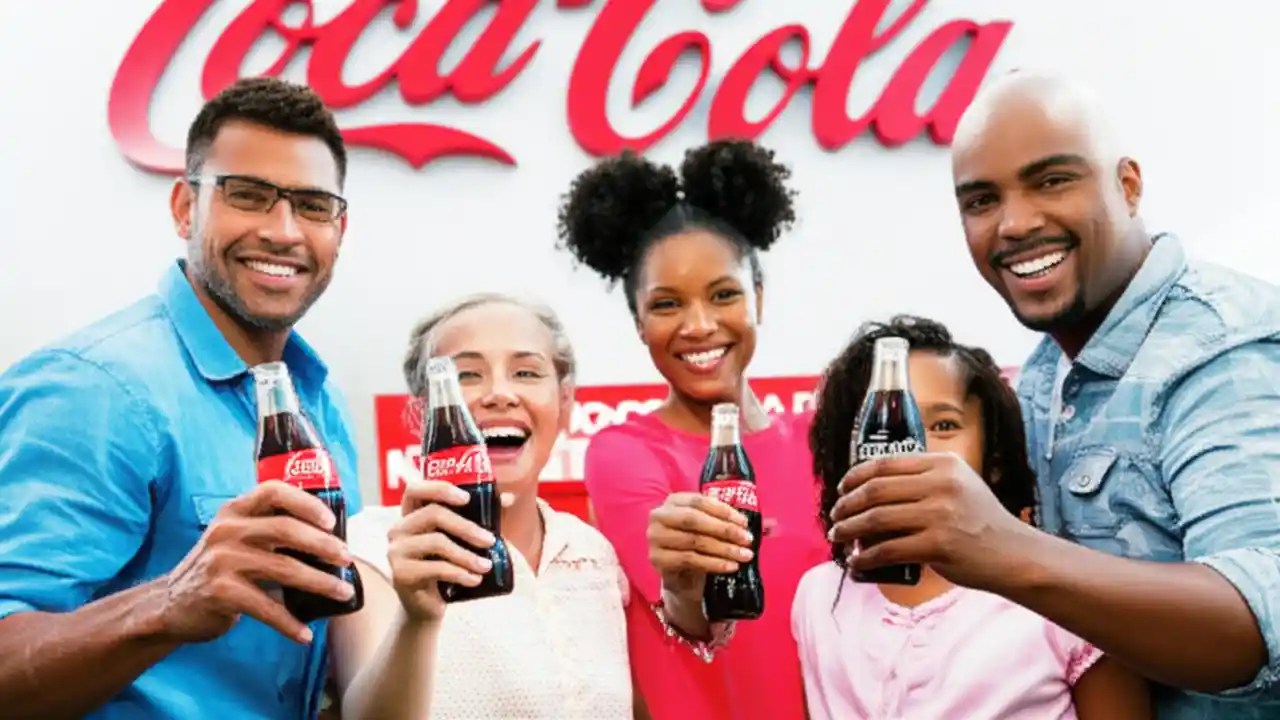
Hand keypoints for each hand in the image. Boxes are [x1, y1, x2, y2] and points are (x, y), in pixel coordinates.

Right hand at [160, 481, 355, 643]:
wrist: (170, 605)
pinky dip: (289, 623)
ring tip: (342, 593)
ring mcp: (222, 561)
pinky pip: (266, 608)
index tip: (332, 521)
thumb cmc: (219, 568)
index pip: (273, 491)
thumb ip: (271, 530)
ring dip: (319, 583)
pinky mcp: (220, 593)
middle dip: (323, 545)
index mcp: (235, 511)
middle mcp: (227, 530)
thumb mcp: (237, 538)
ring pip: (283, 568)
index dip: (306, 502)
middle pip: (285, 530)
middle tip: (347, 560)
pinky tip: (305, 634)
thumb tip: (331, 540)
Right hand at [386, 480, 508, 621]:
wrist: (426, 605)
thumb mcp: (459, 540)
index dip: (439, 488)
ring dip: (467, 555)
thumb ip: (479, 517)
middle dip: (466, 527)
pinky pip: (436, 568)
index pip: (415, 489)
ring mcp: (396, 552)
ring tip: (486, 566)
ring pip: (436, 542)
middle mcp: (399, 529)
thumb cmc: (444, 565)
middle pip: (433, 514)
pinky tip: (474, 579)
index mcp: (411, 514)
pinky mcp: (401, 574)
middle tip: (490, 540)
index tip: (466, 498)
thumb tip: (509, 498)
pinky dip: (460, 574)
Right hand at [647, 492, 753, 604]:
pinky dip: (713, 563)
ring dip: (723, 549)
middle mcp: (660, 515)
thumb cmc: (699, 544)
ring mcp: (656, 538)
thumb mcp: (716, 530)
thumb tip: (772, 525)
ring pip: (694, 541)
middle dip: (724, 529)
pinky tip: (730, 566)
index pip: (700, 501)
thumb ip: (738, 524)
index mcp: (674, 500)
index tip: (745, 522)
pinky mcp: (658, 559)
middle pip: (694, 520)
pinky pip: (690, 559)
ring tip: (744, 556)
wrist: (680, 575)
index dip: (724, 511)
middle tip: (747, 540)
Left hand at [829, 452, 1033, 589]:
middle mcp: (941, 484)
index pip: (885, 464)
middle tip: (835, 516)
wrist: (1014, 555)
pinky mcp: (938, 545)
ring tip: (838, 536)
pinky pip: (888, 550)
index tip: (842, 488)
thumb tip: (873, 487)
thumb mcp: (960, 484)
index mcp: (943, 464)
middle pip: (875, 490)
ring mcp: (940, 514)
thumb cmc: (981, 521)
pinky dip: (866, 557)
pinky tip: (857, 562)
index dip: (855, 476)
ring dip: (849, 529)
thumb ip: (925, 479)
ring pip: (876, 519)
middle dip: (846, 504)